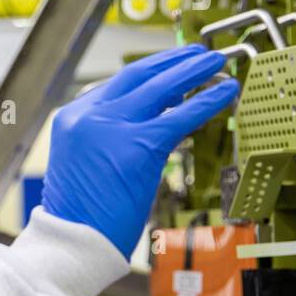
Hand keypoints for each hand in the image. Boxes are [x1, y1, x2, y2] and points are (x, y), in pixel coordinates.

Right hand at [40, 44, 239, 259]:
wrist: (72, 241)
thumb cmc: (80, 213)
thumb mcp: (84, 162)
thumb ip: (109, 136)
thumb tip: (156, 118)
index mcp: (71, 117)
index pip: (116, 85)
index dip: (151, 72)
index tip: (173, 67)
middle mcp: (88, 116)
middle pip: (138, 76)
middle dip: (174, 61)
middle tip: (198, 54)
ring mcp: (111, 128)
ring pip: (161, 87)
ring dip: (194, 71)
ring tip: (216, 62)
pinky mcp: (138, 145)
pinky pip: (180, 116)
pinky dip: (207, 101)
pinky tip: (224, 92)